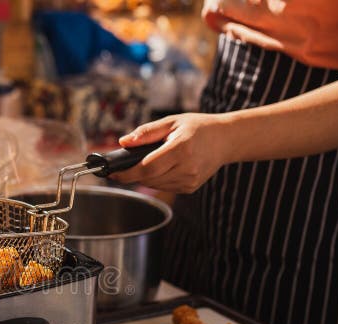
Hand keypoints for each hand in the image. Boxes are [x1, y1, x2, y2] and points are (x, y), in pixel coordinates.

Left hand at [111, 113, 232, 192]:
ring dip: (145, 177)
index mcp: (181, 149)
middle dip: (133, 173)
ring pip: (155, 185)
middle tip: (126, 164)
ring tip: (148, 162)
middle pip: (148, 179)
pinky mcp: (190, 187)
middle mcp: (187, 168)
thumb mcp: (171, 122)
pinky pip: (165, 187)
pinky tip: (164, 167)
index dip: (126, 173)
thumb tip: (123, 142)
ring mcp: (190, 180)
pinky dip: (158, 179)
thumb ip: (146, 132)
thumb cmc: (198, 127)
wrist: (226, 139)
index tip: (112, 173)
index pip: (146, 168)